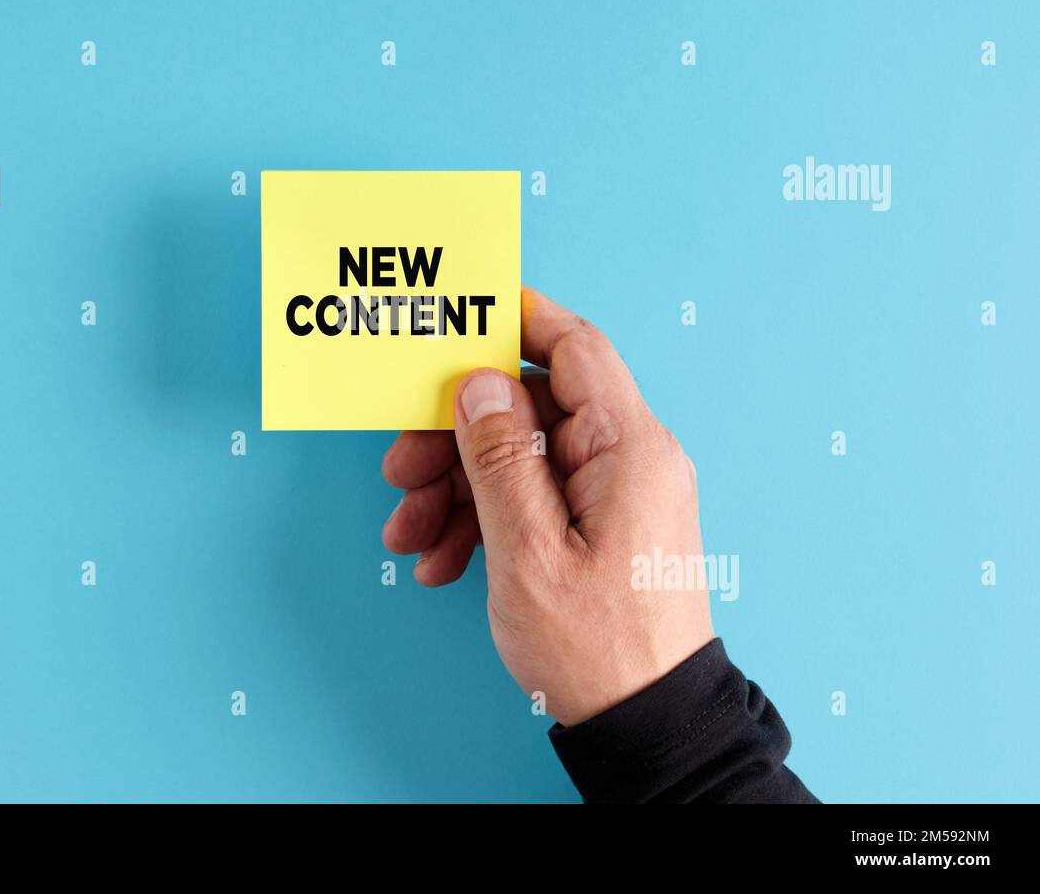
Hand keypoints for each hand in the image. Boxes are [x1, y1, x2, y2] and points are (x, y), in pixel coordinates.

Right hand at [381, 286, 714, 725]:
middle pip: (530, 408)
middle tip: (400, 468)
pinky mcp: (599, 526)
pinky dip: (482, 521)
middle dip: (456, 437)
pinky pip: (533, 498)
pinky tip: (441, 559)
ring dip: (456, 489)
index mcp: (628, 447)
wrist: (646, 726)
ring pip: (521, 457)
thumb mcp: (528, 551)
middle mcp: (628, 459)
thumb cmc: (598, 647)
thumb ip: (500, 458)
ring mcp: (613, 494)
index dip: (515, 323)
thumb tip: (477, 384)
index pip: (574, 347)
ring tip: (410, 536)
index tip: (458, 320)